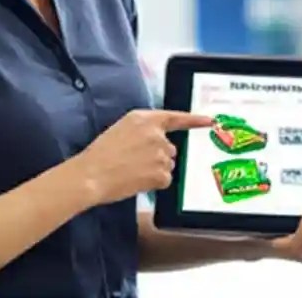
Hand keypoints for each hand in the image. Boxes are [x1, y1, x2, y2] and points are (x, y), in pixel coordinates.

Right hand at [72, 109, 213, 205]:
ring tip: (131, 172)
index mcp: (144, 118)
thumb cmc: (100, 155)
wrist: (91, 175)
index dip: (194, 120)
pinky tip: (136, 181)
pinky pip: (165, 180)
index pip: (175, 117)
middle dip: (157, 157)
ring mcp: (161, 154)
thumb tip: (160, 142)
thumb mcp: (121, 130)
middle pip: (170, 148)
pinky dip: (154, 184)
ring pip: (167, 165)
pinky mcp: (162, 174)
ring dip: (155, 171)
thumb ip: (144, 131)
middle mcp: (156, 134)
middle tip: (133, 163)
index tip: (210, 121)